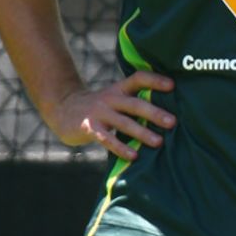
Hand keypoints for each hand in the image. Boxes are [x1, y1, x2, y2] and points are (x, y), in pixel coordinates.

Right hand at [45, 71, 175, 159]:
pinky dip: (121, 148)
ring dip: (142, 132)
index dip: (155, 80)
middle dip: (154, 113)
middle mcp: (110, 98)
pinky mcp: (89, 127)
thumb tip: (167, 115)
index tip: (173, 85)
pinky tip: (134, 156)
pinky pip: (107, 138)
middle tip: (173, 122)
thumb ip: (134, 103)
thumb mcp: (115, 98)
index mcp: (119, 89)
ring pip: (124, 122)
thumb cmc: (99, 108)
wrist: (63, 109)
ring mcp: (99, 113)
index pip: (138, 79)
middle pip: (135, 104)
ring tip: (159, 142)